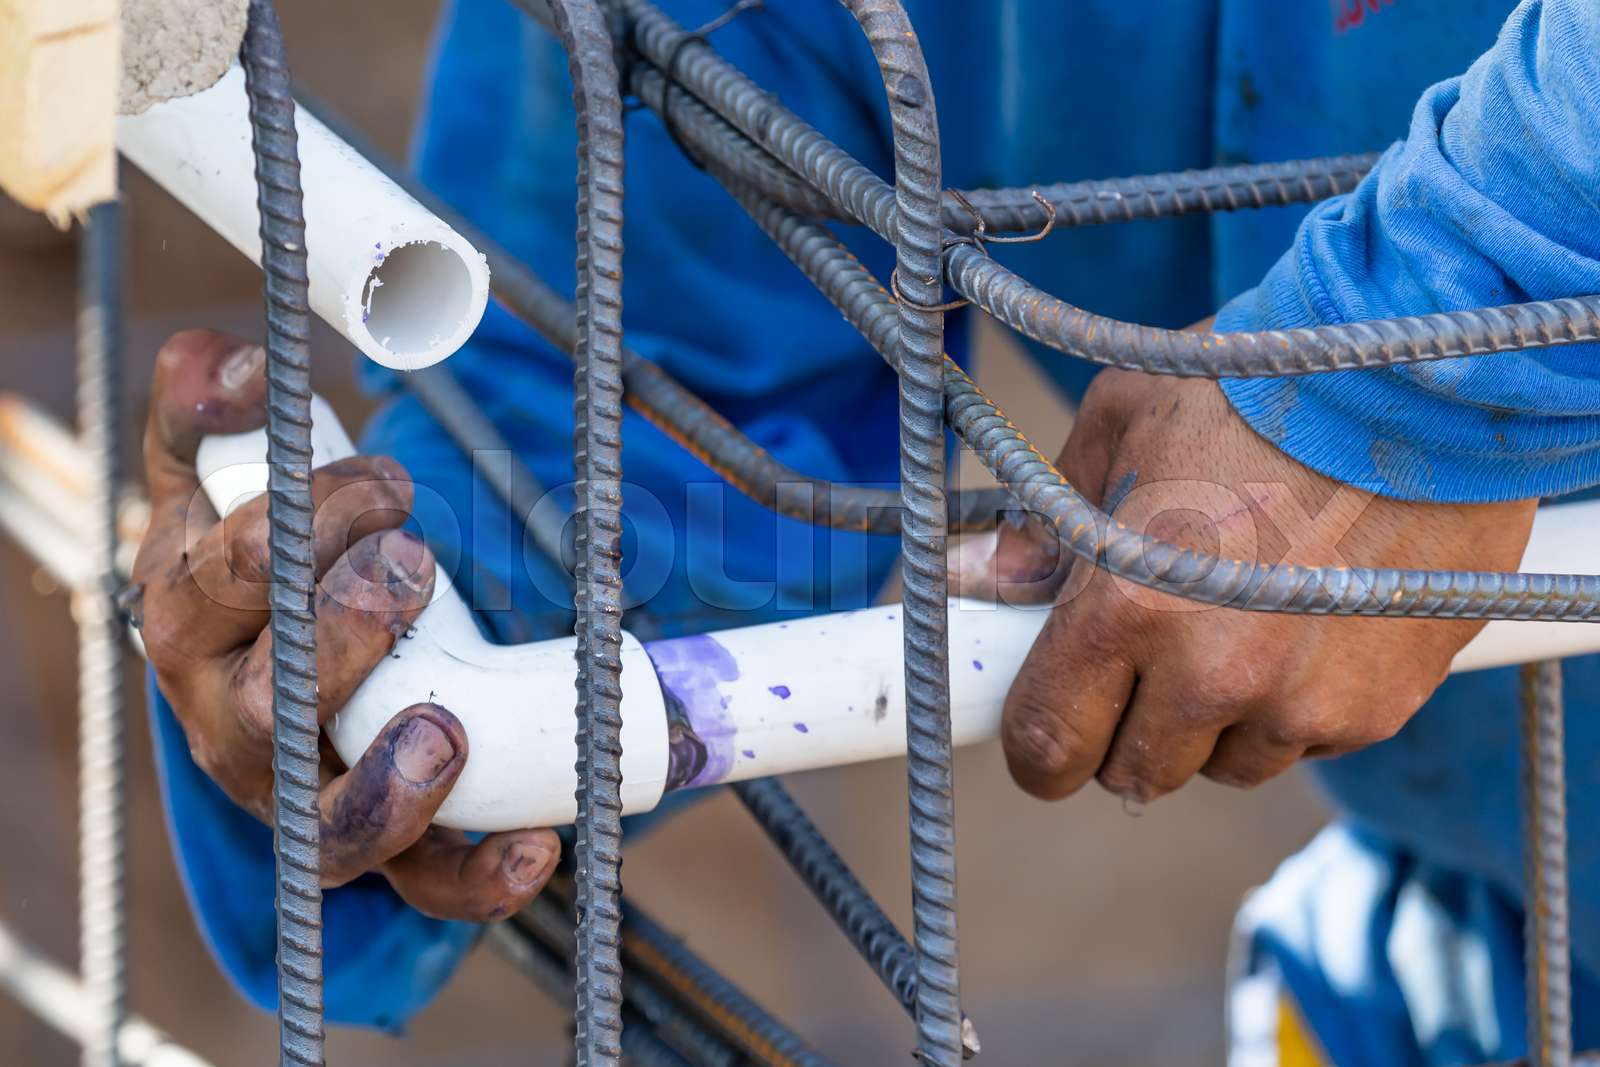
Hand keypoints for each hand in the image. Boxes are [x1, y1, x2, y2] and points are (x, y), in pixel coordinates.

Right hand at [131, 329, 558, 919]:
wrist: (282, 665)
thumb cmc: (261, 565)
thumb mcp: (221, 481)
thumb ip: (215, 414)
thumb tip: (230, 362)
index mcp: (192, 622)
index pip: (218, 581)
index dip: (299, 527)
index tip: (390, 479)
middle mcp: (232, 724)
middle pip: (267, 703)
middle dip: (344, 631)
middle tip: (417, 561)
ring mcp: (302, 795)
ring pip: (325, 820)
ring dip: (388, 781)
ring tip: (445, 728)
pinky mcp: (376, 845)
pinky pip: (420, 883)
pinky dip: (477, 876)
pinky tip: (537, 849)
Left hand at [952, 366, 1536, 803]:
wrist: (1423, 378)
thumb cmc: (1258, 383)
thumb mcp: (1123, 421)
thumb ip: (1043, 520)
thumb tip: (980, 581)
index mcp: (1130, 604)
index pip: (1049, 742)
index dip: (1035, 752)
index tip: (1041, 738)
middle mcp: (1212, 672)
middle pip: (1131, 774)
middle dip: (1123, 729)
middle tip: (1144, 659)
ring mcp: (1301, 701)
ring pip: (1221, 766)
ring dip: (1212, 723)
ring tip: (1237, 624)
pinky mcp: (1375, 711)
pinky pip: (1301, 742)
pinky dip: (1290, 707)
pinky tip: (1305, 624)